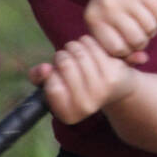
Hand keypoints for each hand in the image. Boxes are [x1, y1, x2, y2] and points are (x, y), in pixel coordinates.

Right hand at [28, 35, 145, 124]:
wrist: (117, 85)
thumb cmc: (79, 82)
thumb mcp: (57, 83)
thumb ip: (39, 77)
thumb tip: (44, 69)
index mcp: (68, 114)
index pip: (51, 86)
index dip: (52, 72)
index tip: (58, 71)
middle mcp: (85, 107)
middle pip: (64, 65)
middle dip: (63, 54)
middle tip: (69, 56)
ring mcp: (100, 92)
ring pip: (78, 53)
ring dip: (75, 46)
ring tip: (79, 51)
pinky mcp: (112, 76)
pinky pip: (92, 48)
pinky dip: (88, 42)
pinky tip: (90, 47)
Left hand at [84, 0, 156, 63]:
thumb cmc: (112, 6)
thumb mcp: (108, 25)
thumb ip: (121, 48)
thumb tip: (142, 60)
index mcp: (93, 18)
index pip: (117, 49)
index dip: (127, 50)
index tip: (128, 44)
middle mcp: (107, 5)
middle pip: (137, 40)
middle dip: (143, 41)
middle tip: (140, 34)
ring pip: (150, 27)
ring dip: (152, 29)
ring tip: (145, 22)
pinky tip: (150, 11)